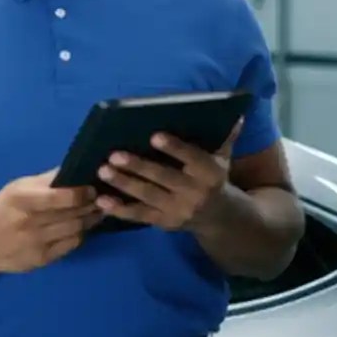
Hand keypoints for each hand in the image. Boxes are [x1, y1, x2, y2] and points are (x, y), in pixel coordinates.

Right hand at [0, 168, 101, 273]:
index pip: (60, 197)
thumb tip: (74, 168)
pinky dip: (81, 233)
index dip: (81, 193)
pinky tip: (83, 226)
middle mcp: (30, 222)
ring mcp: (37, 243)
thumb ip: (45, 180)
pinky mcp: (43, 259)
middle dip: (91, 205)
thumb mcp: (16, 189)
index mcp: (22, 200)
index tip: (91, 188)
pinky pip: (72, 244)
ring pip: (77, 229)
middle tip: (102, 198)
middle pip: (73, 213)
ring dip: (91, 219)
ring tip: (97, 210)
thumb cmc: (2, 210)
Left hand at [95, 118, 243, 230]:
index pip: (192, 158)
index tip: (154, 136)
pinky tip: (101, 201)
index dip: (175, 148)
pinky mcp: (163, 223)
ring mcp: (177, 210)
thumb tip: (235, 114)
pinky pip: (139, 216)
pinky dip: (119, 210)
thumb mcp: (222, 159)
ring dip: (123, 184)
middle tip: (114, 155)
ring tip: (103, 171)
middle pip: (164, 178)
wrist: (220, 218)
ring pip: (147, 196)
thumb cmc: (213, 179)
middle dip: (138, 167)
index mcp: (210, 174)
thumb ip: (224, 137)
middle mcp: (195, 193)